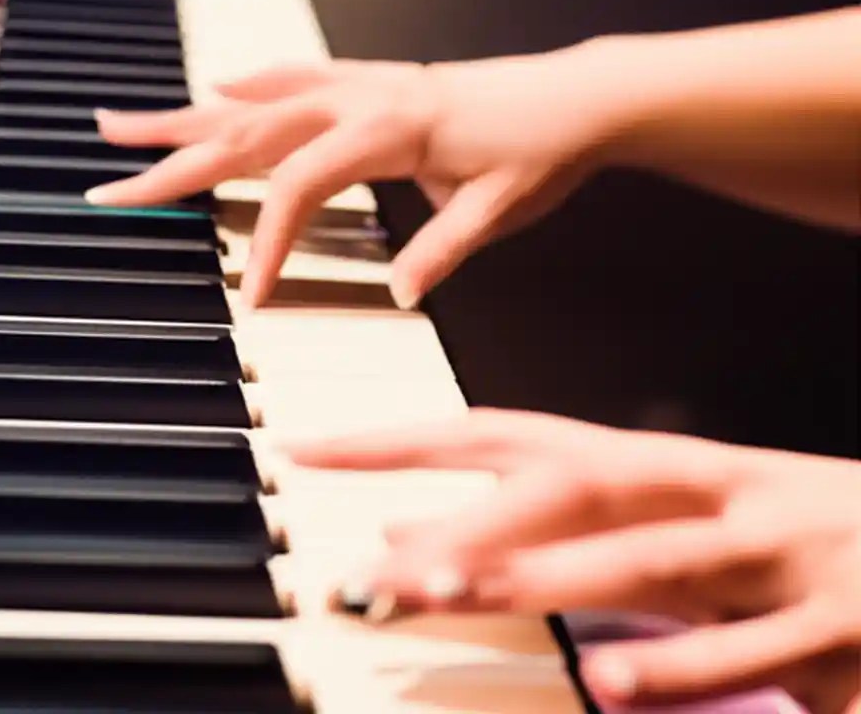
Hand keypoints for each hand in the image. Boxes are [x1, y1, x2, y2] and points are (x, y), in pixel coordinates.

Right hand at [87, 48, 627, 308]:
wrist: (580, 96)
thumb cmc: (542, 148)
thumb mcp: (500, 208)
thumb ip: (444, 248)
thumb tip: (403, 292)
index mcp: (389, 130)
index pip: (301, 185)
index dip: (269, 240)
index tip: (251, 293)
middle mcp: (360, 100)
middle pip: (246, 130)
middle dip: (172, 160)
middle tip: (111, 183)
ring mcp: (357, 87)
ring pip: (252, 99)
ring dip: (184, 113)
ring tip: (126, 123)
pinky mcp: (366, 84)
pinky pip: (288, 81)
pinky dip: (245, 88)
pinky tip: (215, 89)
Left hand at [284, 408, 860, 712]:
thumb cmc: (781, 543)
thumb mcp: (663, 530)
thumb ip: (549, 534)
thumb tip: (416, 537)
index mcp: (661, 466)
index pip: (507, 434)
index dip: (407, 440)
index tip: (313, 449)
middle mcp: (710, 491)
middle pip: (571, 488)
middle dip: (472, 521)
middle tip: (384, 566)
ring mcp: (776, 554)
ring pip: (647, 559)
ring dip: (548, 581)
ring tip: (456, 598)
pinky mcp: (837, 628)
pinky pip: (746, 649)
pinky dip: (674, 668)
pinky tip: (608, 687)